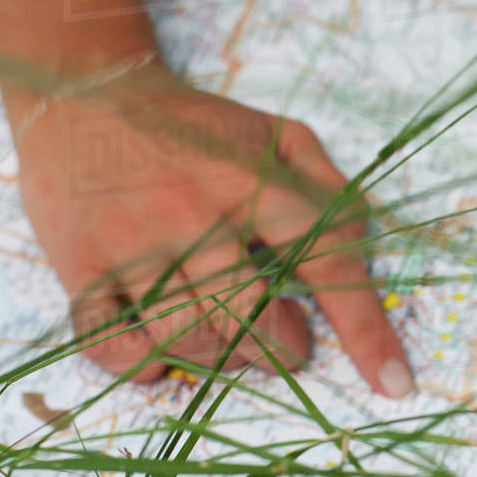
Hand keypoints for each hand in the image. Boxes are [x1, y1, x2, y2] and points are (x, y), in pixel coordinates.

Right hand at [7, 62, 413, 396]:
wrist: (85, 93)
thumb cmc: (194, 127)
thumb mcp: (277, 135)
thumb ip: (330, 188)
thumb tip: (363, 248)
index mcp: (253, 182)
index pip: (326, 262)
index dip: (366, 330)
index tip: (395, 383)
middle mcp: (195, 214)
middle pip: (253, 321)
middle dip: (283, 349)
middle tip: (285, 339)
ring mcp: (133, 243)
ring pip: (188, 339)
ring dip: (218, 359)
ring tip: (225, 336)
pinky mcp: (81, 266)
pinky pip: (112, 346)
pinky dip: (141, 365)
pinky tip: (159, 348)